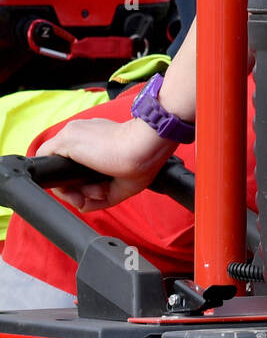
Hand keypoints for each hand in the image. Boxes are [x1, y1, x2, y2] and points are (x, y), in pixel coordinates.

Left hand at [39, 117, 176, 211]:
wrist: (145, 147)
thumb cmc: (142, 161)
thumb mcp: (119, 183)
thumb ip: (98, 193)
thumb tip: (81, 204)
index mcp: (98, 137)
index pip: (80, 161)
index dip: (86, 182)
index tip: (100, 190)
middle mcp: (83, 133)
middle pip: (68, 167)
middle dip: (80, 188)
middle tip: (97, 194)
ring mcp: (72, 134)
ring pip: (59, 169)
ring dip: (75, 189)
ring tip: (96, 192)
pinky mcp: (65, 140)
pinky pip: (50, 166)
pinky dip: (63, 186)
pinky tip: (81, 192)